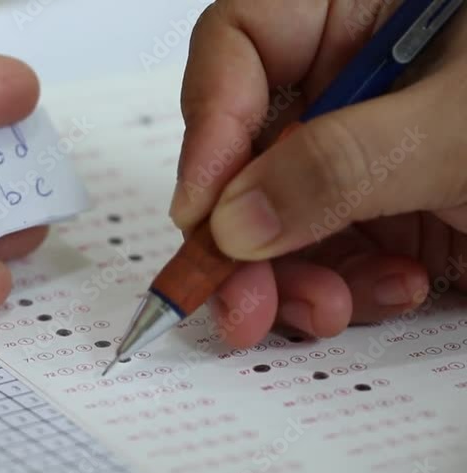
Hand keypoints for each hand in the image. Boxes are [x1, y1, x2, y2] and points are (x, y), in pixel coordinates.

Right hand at [170, 0, 466, 347]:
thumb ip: (344, 164)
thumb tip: (232, 219)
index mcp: (366, 2)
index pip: (244, 41)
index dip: (210, 128)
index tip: (203, 214)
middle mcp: (360, 70)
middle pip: (252, 144)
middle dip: (243, 235)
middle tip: (236, 303)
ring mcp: (377, 141)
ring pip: (284, 211)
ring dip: (296, 275)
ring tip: (325, 309)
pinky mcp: (400, 199)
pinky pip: (338, 247)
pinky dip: (351, 285)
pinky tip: (395, 292)